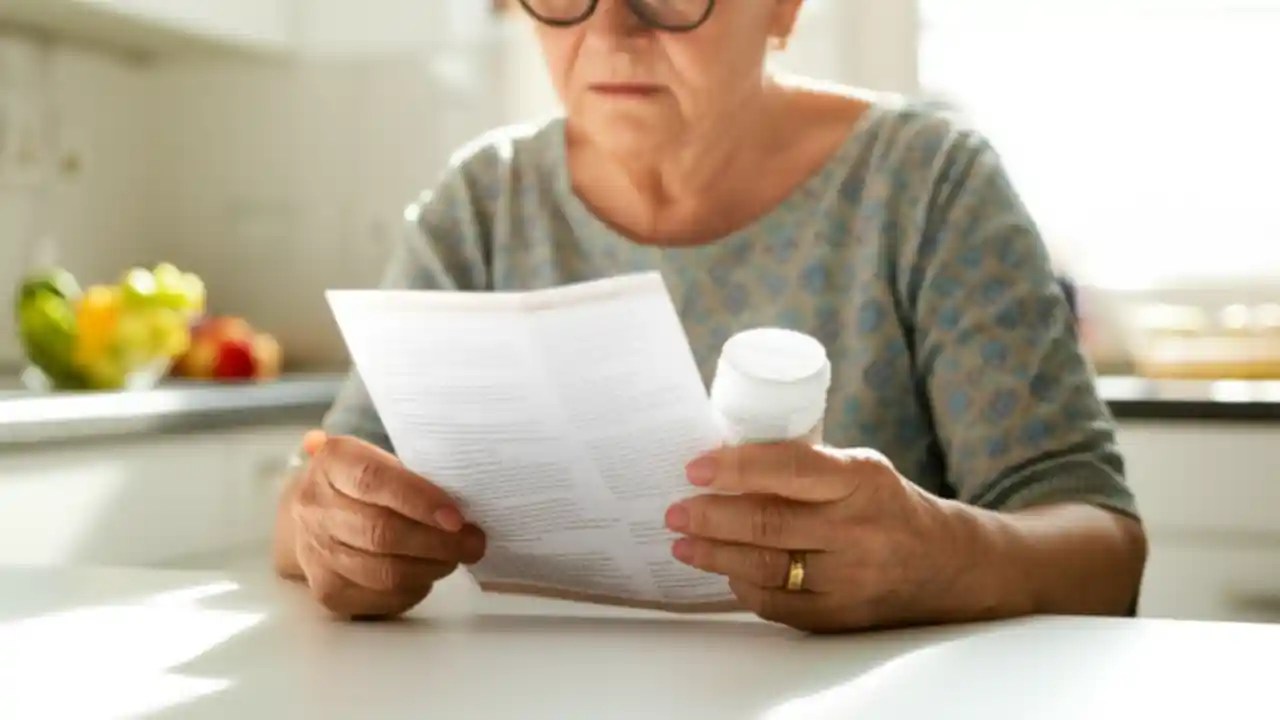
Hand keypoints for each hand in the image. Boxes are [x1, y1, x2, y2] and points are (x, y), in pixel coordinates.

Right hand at [291, 431, 485, 618]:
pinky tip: (426, 576)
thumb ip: (415, 475)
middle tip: (472, 543)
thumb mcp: (381, 459)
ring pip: (384, 572)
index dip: (419, 500)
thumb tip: (464, 501)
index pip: (374, 481)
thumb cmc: (362, 483)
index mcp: (334, 463)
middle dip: (438, 543)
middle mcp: (316, 507)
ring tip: (454, 558)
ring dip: (431, 568)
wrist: (309, 515)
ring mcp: (316, 553)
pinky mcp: (326, 591)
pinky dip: (413, 591)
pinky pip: (379, 599)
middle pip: (381, 533)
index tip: (457, 518)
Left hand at [666, 443, 964, 632]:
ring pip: (766, 568)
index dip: (737, 468)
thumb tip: (723, 461)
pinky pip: (776, 603)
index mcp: (862, 480)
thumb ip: (801, 467)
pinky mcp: (839, 616)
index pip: (790, 469)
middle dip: (711, 517)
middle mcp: (857, 530)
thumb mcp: (858, 469)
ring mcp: (849, 579)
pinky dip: (744, 585)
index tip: (695, 468)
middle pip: (768, 524)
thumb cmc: (884, 505)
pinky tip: (725, 570)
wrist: (942, 564)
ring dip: (715, 555)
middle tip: (675, 511)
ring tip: (684, 543)